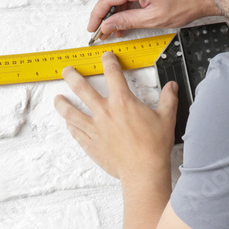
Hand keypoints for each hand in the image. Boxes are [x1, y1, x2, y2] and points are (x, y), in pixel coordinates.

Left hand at [54, 51, 177, 179]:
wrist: (143, 170)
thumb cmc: (153, 147)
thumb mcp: (166, 118)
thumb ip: (168, 99)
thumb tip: (171, 87)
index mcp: (122, 102)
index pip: (112, 73)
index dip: (108, 61)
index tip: (105, 57)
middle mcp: (105, 112)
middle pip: (82, 88)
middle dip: (72, 76)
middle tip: (67, 71)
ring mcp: (95, 128)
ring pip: (71, 112)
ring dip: (62, 103)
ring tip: (57, 98)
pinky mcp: (91, 144)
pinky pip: (76, 132)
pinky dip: (70, 126)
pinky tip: (68, 123)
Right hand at [87, 0, 219, 40]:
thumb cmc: (187, 3)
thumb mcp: (153, 19)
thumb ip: (127, 22)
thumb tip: (109, 25)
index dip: (97, 15)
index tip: (93, 28)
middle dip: (106, 15)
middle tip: (102, 32)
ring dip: (117, 11)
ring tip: (115, 29)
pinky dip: (127, 5)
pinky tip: (126, 19)